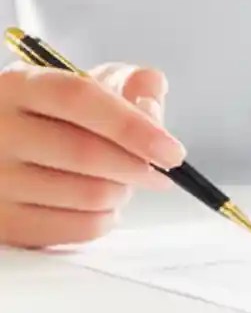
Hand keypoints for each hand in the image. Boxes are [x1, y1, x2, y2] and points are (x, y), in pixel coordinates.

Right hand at [0, 62, 184, 247]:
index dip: (133, 126)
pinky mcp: (2, 222)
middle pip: (85, 153)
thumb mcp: (90, 84)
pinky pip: (78, 228)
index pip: (79, 99)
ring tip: (122, 183)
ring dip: (123, 192)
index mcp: (19, 85)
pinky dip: (106, 218)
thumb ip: (130, 84)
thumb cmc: (60, 116)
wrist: (5, 147)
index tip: (172, 152)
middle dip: (139, 167)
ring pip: (87, 194)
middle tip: (160, 174)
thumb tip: (151, 105)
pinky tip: (102, 205)